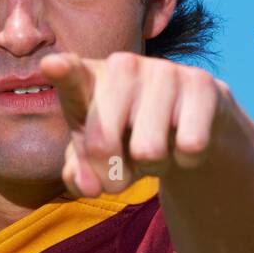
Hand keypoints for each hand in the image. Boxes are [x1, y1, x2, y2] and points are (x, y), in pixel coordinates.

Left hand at [38, 51, 237, 198]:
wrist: (186, 128)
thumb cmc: (127, 141)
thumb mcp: (95, 160)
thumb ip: (80, 176)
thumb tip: (90, 186)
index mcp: (88, 81)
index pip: (71, 75)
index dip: (62, 71)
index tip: (51, 66)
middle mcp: (122, 67)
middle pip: (101, 145)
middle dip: (112, 176)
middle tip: (124, 169)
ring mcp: (163, 70)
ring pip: (149, 151)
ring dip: (153, 168)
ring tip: (155, 149)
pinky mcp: (201, 83)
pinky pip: (191, 146)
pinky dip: (186, 160)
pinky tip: (184, 141)